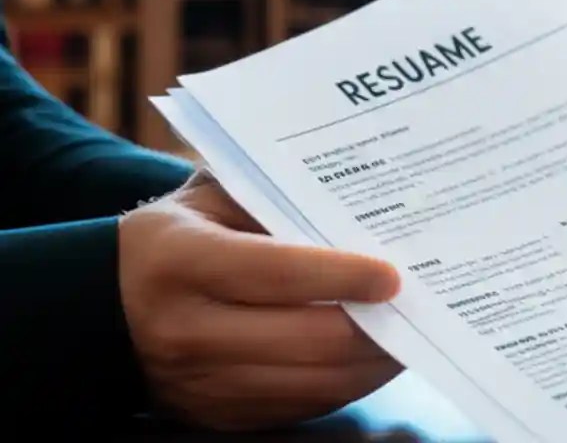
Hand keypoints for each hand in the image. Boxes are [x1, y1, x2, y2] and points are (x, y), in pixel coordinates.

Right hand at [119, 170, 402, 429]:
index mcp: (181, 262)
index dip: (343, 276)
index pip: (278, 273)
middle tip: (416, 305)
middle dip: (374, 327)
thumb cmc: (176, 236)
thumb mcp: (210, 197)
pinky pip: (301, 407)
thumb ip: (273, 197)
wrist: (104, 306)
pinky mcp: (217, 416)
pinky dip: (347, 384)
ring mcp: (200, 383)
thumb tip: (360, 211)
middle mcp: (186, 329)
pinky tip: (372, 358)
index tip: (392, 275)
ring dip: (371, 363)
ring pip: (313, 383)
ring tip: (408, 334)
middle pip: (307, 339)